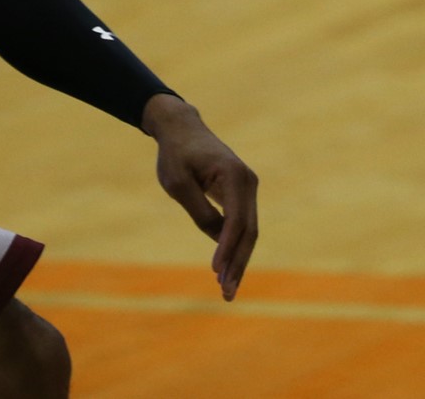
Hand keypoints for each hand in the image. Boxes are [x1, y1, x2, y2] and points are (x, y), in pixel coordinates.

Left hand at [143, 95, 258, 300]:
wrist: (182, 129)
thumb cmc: (176, 155)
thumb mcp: (178, 184)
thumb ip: (199, 212)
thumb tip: (217, 240)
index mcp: (235, 176)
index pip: (235, 221)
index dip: (226, 249)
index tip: (215, 272)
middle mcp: (248, 182)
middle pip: (249, 231)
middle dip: (238, 263)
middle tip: (227, 294)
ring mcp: (248, 188)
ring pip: (248, 232)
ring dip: (238, 260)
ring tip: (227, 290)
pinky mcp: (241, 194)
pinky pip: (242, 225)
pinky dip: (235, 248)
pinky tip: (226, 270)